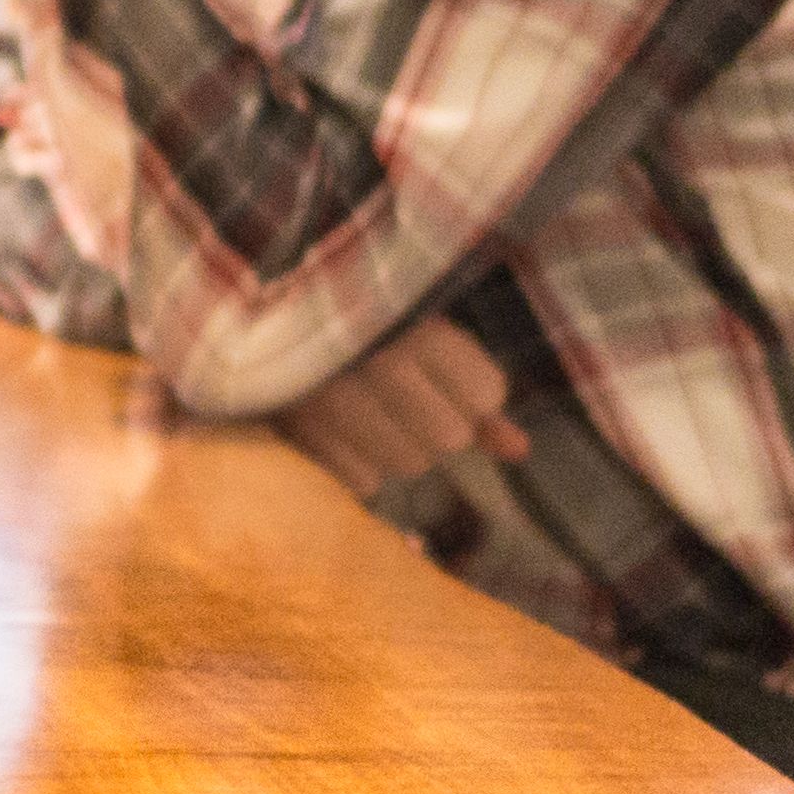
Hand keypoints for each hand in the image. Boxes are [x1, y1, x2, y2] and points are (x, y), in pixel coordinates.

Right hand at [274, 320, 526, 501]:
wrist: (272, 313)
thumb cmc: (368, 325)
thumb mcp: (427, 338)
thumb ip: (475, 395)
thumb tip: (520, 452)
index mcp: (418, 328)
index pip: (486, 394)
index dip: (475, 392)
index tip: (449, 375)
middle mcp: (379, 365)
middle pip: (448, 439)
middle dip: (438, 424)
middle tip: (409, 397)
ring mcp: (334, 400)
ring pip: (407, 464)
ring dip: (399, 446)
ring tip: (374, 412)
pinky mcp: (300, 430)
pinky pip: (362, 480)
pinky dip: (359, 462)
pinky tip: (344, 429)